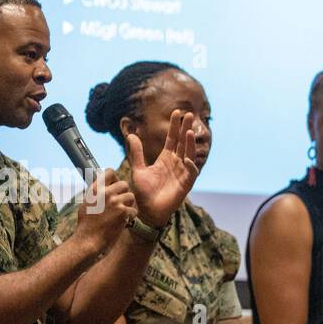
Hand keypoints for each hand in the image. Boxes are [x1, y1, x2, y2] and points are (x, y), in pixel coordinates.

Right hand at [73, 168, 134, 254]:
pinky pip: (133, 210)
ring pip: (131, 197)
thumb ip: (96, 192)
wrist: (88, 239)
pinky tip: (124, 221)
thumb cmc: (86, 224)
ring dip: (128, 205)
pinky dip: (130, 217)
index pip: (110, 172)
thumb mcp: (86, 202)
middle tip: (120, 203)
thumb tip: (102, 185)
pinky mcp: (123, 212)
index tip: (114, 186)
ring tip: (121, 213)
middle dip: (124, 193)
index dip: (114, 178)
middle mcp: (105, 193)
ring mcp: (115, 202)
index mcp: (95, 189)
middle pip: (124, 184)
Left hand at [125, 110, 199, 226]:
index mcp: (165, 158)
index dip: (174, 126)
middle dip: (184, 128)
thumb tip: (131, 135)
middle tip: (187, 114)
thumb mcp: (138, 169)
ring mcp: (182, 173)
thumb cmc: (143, 192)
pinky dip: (190, 165)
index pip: (172, 139)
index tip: (176, 112)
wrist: (147, 211)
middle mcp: (176, 163)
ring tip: (188, 131)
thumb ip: (136, 153)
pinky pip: (191, 172)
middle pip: (182, 142)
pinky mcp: (186, 184)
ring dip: (189, 143)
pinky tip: (186, 157)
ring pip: (189, 154)